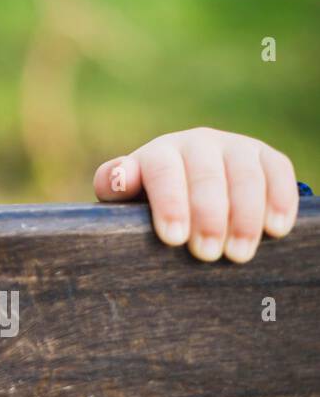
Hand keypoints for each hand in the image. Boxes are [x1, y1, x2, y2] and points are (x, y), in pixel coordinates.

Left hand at [93, 127, 298, 262]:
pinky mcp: (267, 157)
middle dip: (207, 216)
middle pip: (206, 175)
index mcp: (159, 153)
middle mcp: (197, 142)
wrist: (193, 188)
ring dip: (244, 216)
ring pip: (244, 175)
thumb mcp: (130, 197)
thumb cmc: (155, 202)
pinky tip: (276, 229)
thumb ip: (116, 187)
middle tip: (206, 254)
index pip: (162, 171)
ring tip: (238, 253)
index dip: (169, 203)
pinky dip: (279, 200)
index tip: (173, 238)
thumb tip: (119, 180)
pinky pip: (278, 172)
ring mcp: (235, 147)